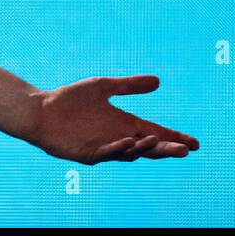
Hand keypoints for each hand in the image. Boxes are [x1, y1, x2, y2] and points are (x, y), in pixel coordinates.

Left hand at [27, 75, 199, 164]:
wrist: (40, 110)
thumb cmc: (69, 99)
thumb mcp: (102, 87)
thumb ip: (128, 85)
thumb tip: (158, 81)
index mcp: (123, 124)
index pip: (155, 133)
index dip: (174, 139)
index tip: (195, 144)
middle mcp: (117, 138)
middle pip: (148, 147)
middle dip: (166, 149)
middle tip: (184, 150)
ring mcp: (104, 148)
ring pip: (130, 153)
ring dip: (143, 148)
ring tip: (155, 140)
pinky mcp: (88, 154)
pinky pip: (107, 154)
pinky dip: (118, 149)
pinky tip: (127, 142)